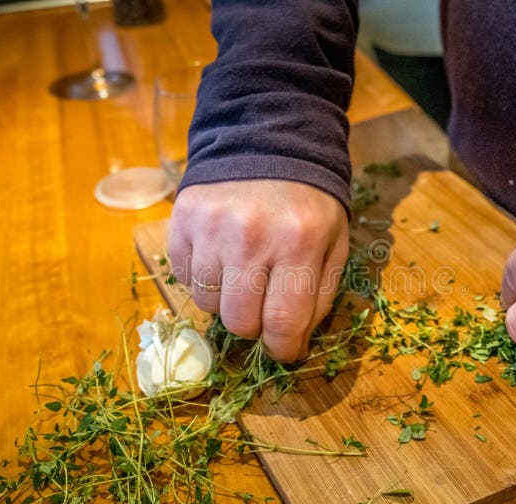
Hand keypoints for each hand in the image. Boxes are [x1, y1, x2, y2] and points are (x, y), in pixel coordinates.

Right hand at [168, 180, 348, 361]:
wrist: (266, 141)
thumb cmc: (307, 201)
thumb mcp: (333, 243)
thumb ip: (320, 295)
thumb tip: (294, 341)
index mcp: (298, 243)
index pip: (283, 323)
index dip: (283, 349)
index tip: (283, 351)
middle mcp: (250, 237)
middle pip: (240, 322)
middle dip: (255, 326)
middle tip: (264, 307)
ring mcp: (210, 229)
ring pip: (208, 305)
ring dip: (227, 301)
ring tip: (242, 274)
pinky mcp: (182, 222)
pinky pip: (185, 279)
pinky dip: (204, 280)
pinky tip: (221, 256)